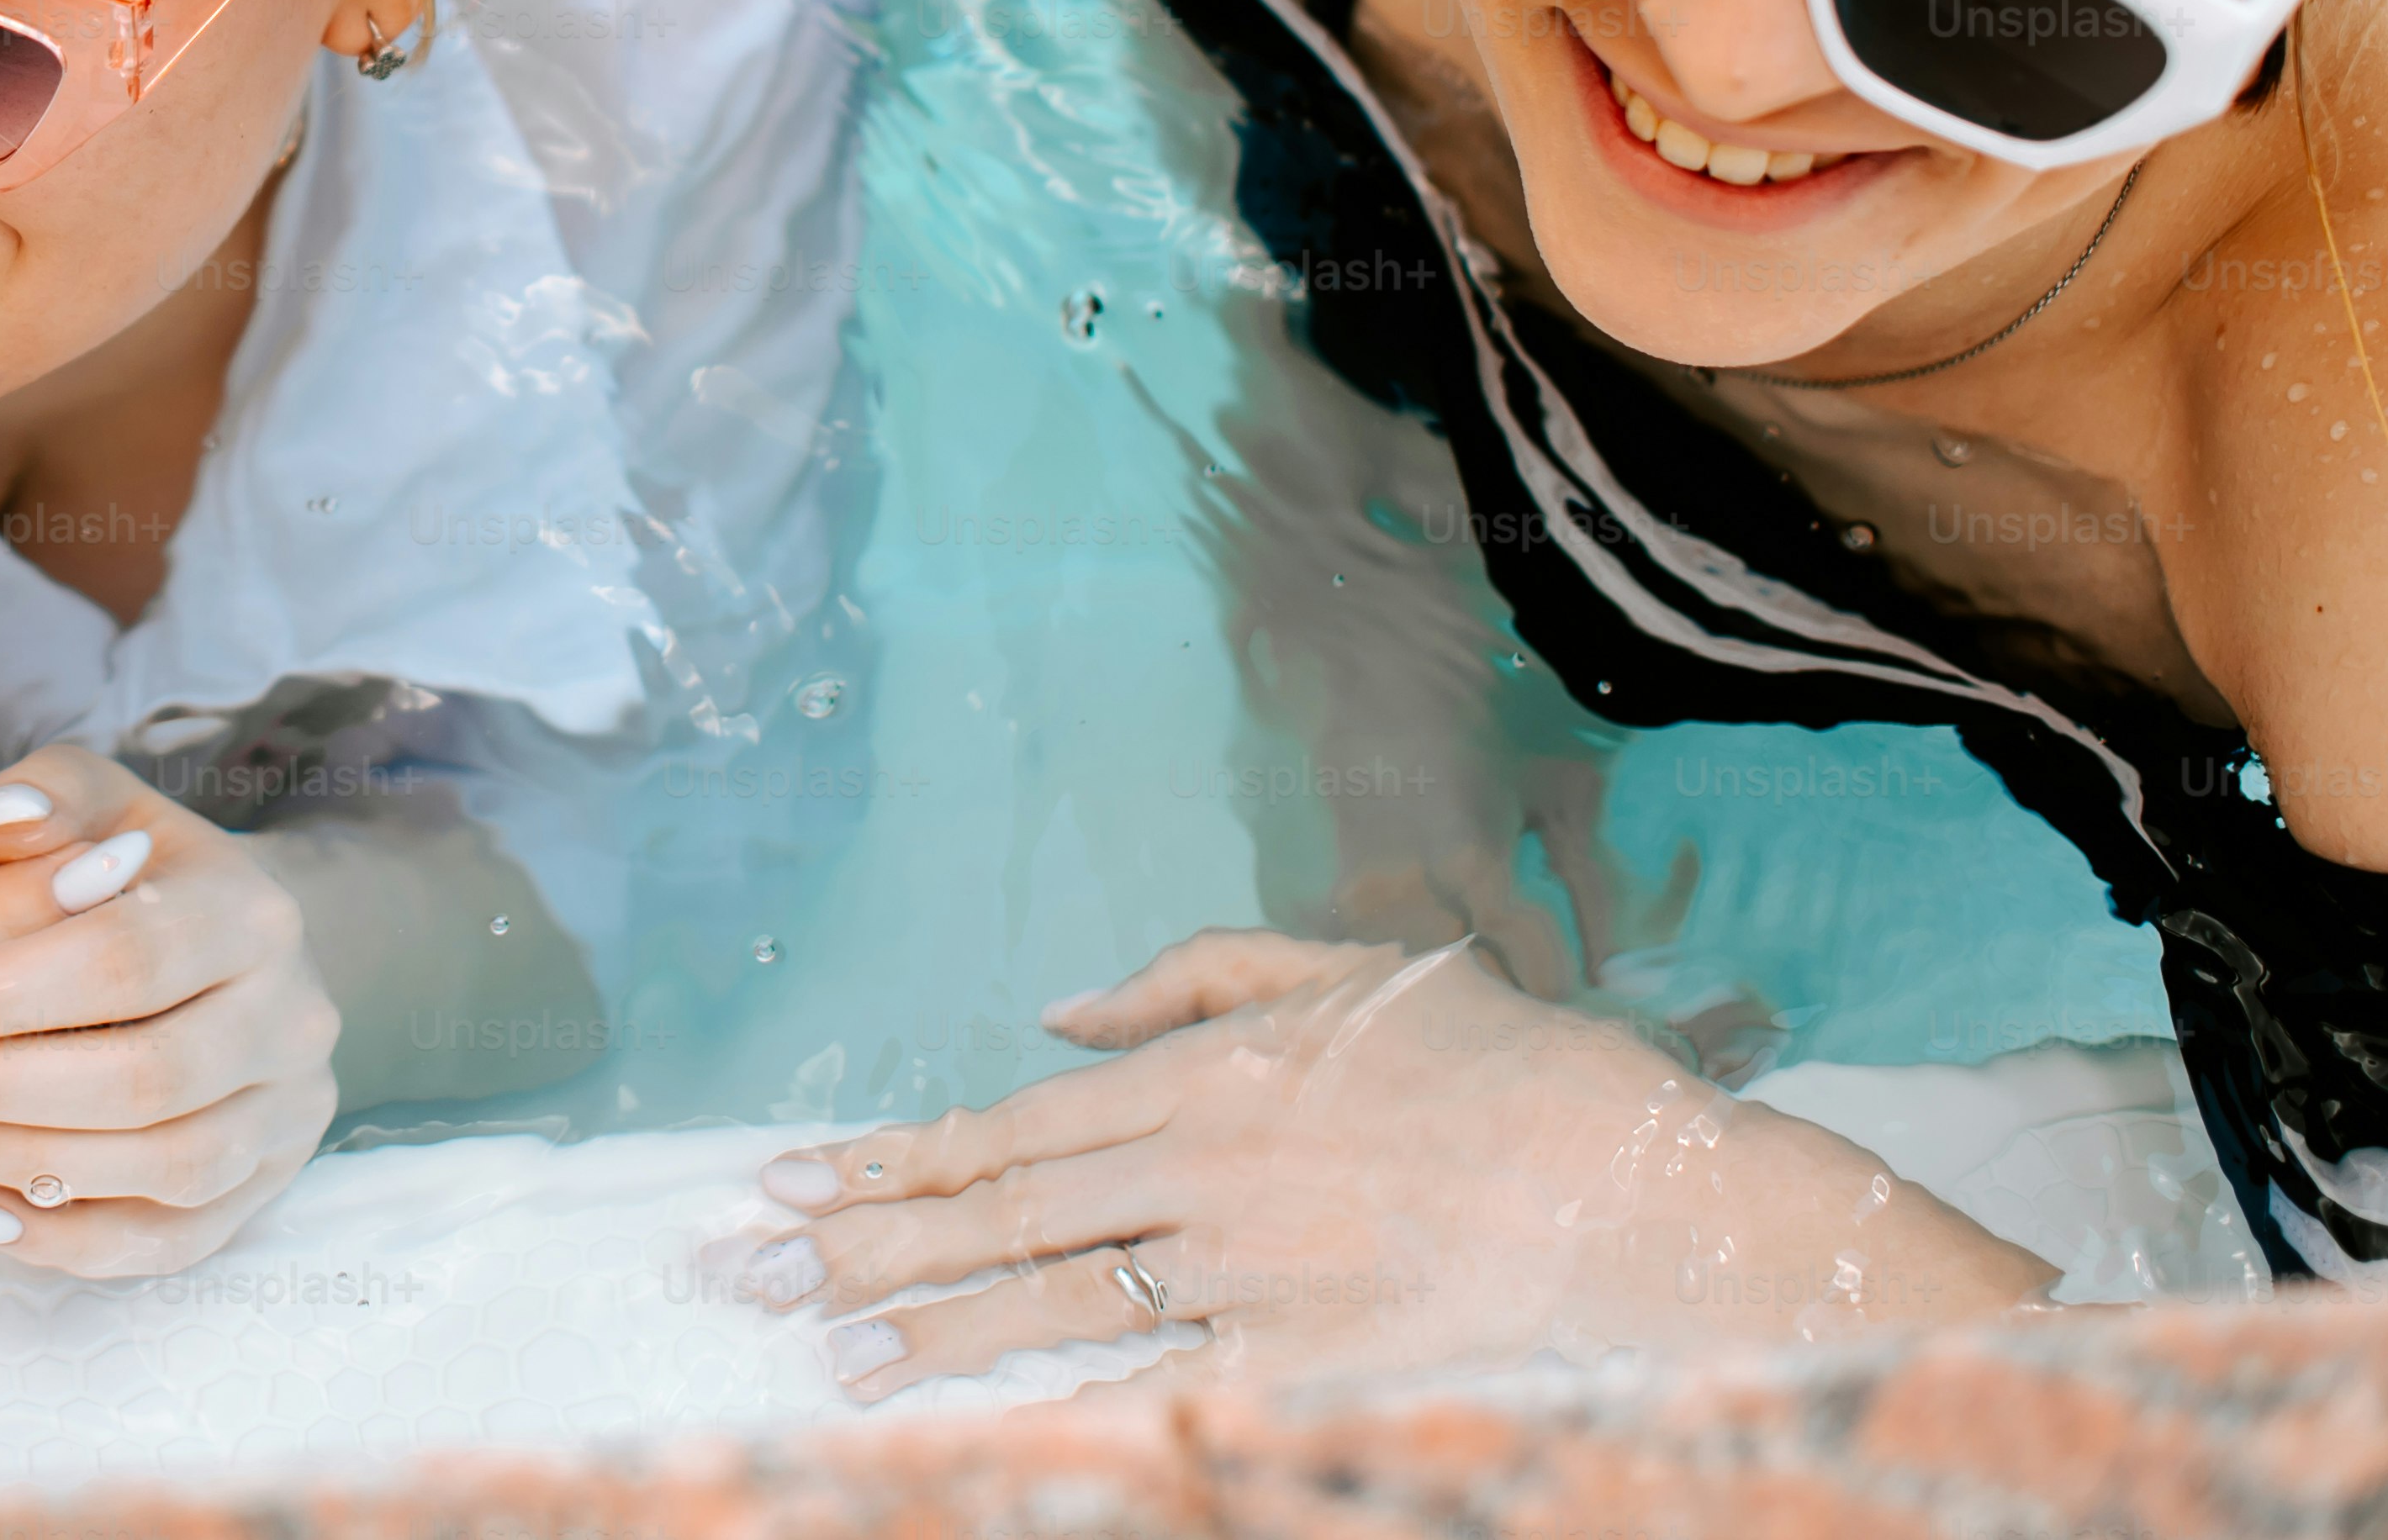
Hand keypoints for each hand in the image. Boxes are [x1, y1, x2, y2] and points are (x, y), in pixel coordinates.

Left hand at [0, 743, 339, 1278]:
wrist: (225, 952)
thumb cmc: (127, 870)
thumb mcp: (90, 801)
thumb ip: (40, 797)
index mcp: (253, 910)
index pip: (126, 957)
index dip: (2, 985)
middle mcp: (293, 1019)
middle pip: (144, 1076)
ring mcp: (287, 1118)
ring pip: (164, 1168)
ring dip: (18, 1160)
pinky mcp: (261, 1194)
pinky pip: (165, 1244)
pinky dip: (60, 1238)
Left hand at [738, 931, 2048, 1401]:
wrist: (1637, 1185)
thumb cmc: (1499, 1066)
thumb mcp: (1342, 969)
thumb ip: (1187, 976)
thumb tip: (1053, 1013)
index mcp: (1197, 1078)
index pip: (1004, 1128)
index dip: (889, 1160)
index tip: (793, 1181)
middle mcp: (1196, 1174)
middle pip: (996, 1218)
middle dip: (862, 1246)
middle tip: (750, 1273)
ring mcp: (1240, 1275)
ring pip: (1047, 1305)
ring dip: (925, 1330)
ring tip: (822, 1350)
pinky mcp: (1291, 1360)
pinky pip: (1149, 1385)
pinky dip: (1051, 1401)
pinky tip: (966, 1416)